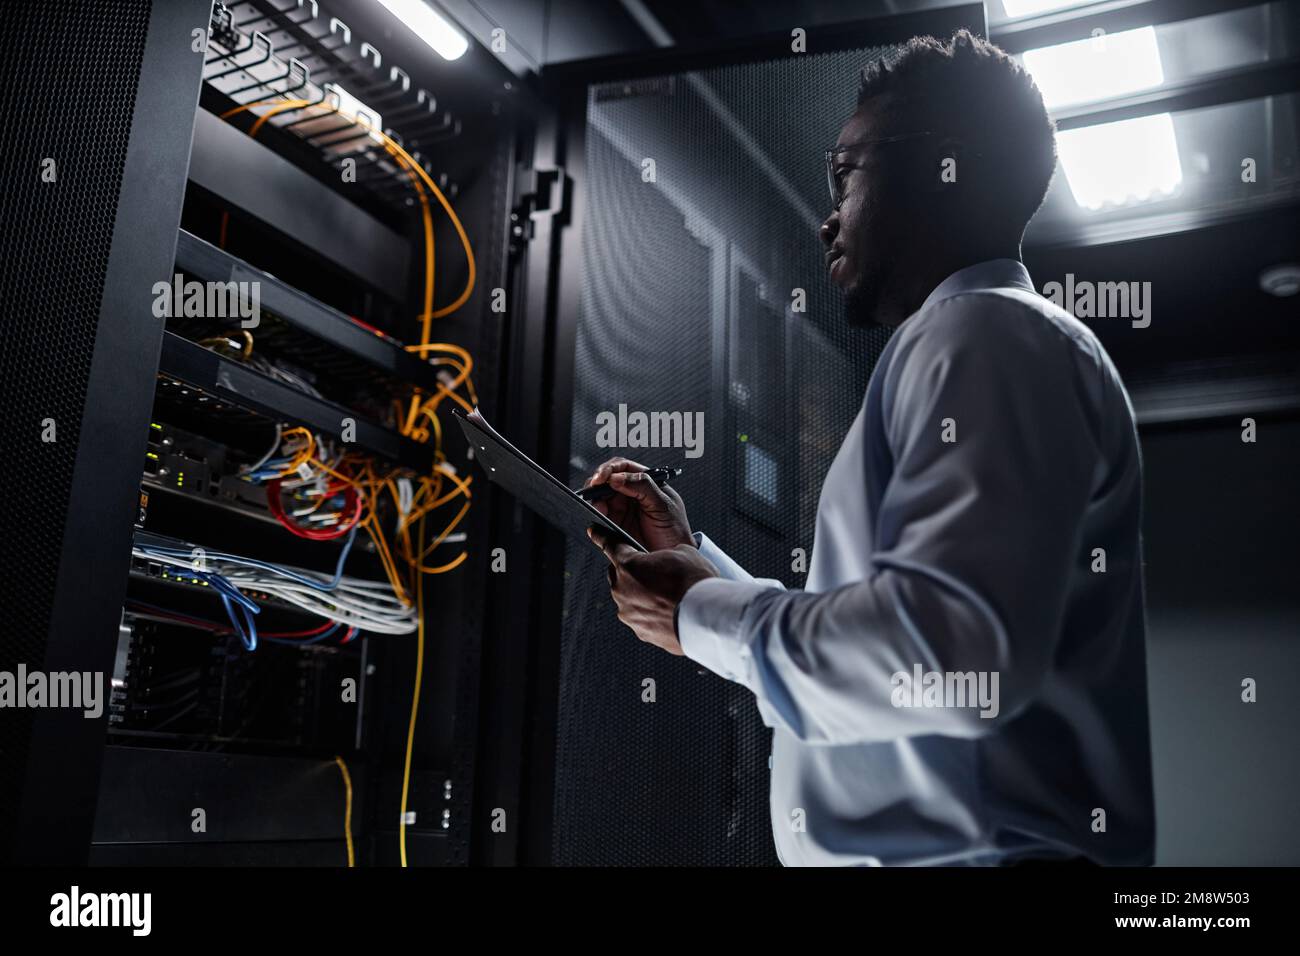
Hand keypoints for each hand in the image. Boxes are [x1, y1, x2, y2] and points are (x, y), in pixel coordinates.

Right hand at [583, 457, 692, 551]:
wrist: (674, 556)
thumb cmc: (676, 530)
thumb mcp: (663, 504)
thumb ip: (642, 486)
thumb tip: (617, 477)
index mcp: (646, 482)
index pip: (623, 467)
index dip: (610, 468)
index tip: (602, 477)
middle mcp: (632, 493)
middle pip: (607, 480)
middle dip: (598, 484)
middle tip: (594, 490)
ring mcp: (622, 509)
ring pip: (601, 497)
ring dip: (596, 500)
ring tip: (599, 508)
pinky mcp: (615, 525)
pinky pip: (599, 516)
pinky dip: (595, 514)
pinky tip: (598, 517)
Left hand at [587, 524, 718, 654]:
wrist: (708, 618)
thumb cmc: (696, 584)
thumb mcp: (683, 552)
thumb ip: (665, 553)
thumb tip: (667, 560)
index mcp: (629, 566)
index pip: (611, 546)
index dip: (603, 537)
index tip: (595, 532)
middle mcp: (622, 591)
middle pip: (619, 575)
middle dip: (633, 571)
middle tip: (656, 571)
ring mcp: (630, 614)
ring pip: (630, 599)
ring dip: (643, 595)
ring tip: (669, 595)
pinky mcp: (641, 632)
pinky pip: (641, 618)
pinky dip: (652, 614)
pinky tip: (670, 610)